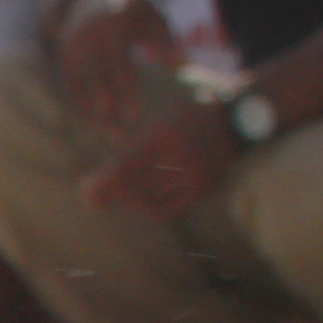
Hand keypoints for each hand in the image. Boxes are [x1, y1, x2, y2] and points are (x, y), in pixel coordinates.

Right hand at [51, 0, 179, 126]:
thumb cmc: (138, 7)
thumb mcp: (156, 19)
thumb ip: (165, 44)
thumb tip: (180, 68)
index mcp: (113, 27)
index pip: (118, 67)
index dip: (125, 94)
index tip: (134, 119)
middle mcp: (88, 38)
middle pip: (96, 83)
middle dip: (107, 113)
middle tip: (121, 140)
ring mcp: (72, 46)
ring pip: (80, 88)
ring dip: (95, 115)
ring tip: (113, 138)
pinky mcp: (64, 55)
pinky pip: (73, 86)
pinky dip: (85, 104)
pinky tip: (100, 123)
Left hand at [82, 100, 235, 219]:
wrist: (235, 121)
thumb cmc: (188, 113)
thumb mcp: (157, 116)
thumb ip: (129, 135)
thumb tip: (100, 162)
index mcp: (165, 133)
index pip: (126, 166)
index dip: (105, 181)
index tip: (87, 188)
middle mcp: (181, 157)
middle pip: (135, 186)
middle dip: (111, 193)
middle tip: (92, 196)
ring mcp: (194, 176)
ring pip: (150, 200)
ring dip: (129, 200)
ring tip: (117, 194)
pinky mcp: (203, 189)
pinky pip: (168, 209)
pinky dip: (150, 207)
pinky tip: (140, 200)